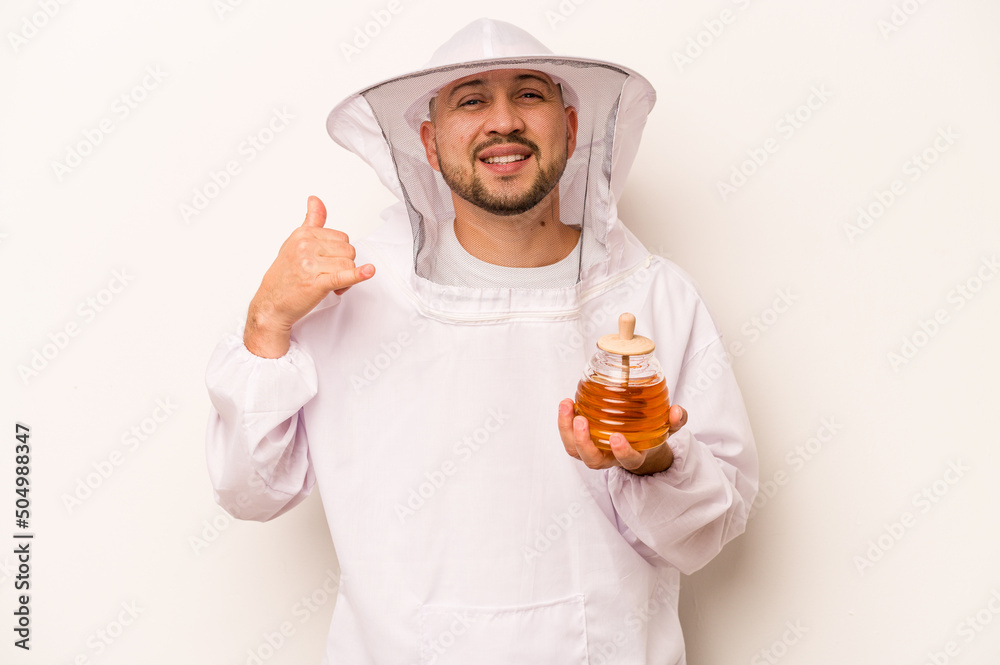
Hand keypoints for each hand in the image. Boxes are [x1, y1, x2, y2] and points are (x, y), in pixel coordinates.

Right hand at [244, 196, 374, 357]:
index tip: (327, 263)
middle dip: (343, 266)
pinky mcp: (316, 284)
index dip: (339, 253)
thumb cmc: (284, 275)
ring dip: (344, 279)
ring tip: (327, 285)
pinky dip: (357, 275)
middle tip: (327, 276)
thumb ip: (311, 220)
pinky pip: (342, 276)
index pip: (342, 238)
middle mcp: (306, 247)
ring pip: (348, 265)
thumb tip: (315, 199)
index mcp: (303, 235)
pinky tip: (368, 271)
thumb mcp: (295, 241)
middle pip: (348, 251)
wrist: (271, 304)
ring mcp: (310, 265)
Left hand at [557, 399, 686, 475]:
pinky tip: (567, 403)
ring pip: (574, 450)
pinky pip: (569, 438)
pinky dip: (564, 422)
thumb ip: (676, 421)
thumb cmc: (650, 436)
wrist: (638, 444)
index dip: (622, 452)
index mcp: (633, 456)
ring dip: (566, 430)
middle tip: (582, 420)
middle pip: (592, 460)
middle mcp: (610, 458)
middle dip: (585, 442)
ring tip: (567, 405)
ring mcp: (594, 451)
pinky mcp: (582, 441)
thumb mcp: (666, 428)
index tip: (617, 438)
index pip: (629, 460)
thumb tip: (677, 411)